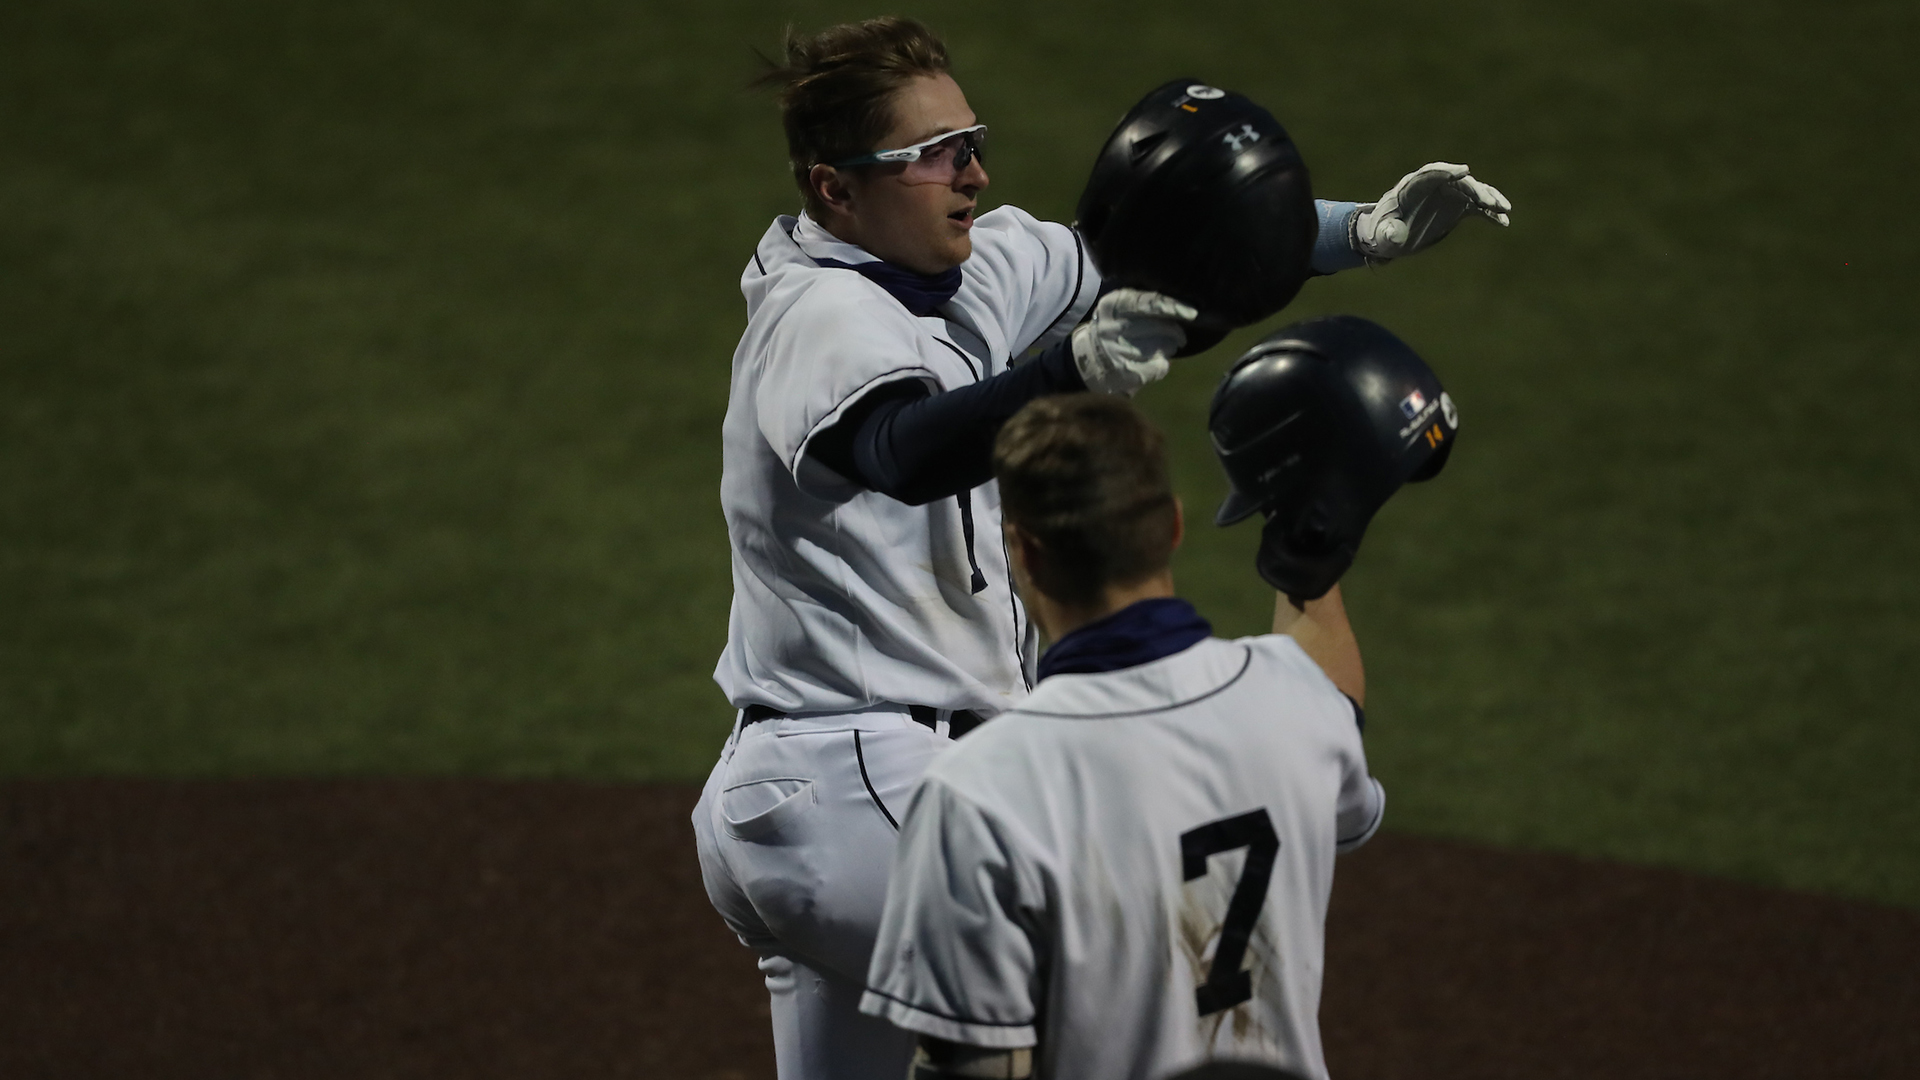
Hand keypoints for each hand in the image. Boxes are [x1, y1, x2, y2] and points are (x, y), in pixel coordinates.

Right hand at [1070, 288, 1196, 395]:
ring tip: (1163, 349)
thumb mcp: (1119, 309)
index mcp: (1113, 305)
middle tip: (1180, 337)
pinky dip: (1163, 364)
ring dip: (1169, 348)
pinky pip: (1160, 365)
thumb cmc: (1113, 330)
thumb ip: (1143, 304)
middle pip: (1159, 326)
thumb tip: (1180, 308)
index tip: (1190, 313)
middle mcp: (1113, 326)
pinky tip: (1154, 363)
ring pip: (1162, 346)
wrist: (1087, 360)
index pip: (1147, 302)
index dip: (1172, 306)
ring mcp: (1119, 351)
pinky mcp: (1127, 371)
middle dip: (1175, 332)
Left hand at [1352, 162, 1510, 262]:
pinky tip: (1503, 222)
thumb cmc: (1381, 231)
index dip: (1447, 172)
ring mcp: (1448, 195)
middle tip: (1489, 203)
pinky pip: (1478, 207)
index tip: (1465, 171)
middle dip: (1475, 190)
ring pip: (1473, 192)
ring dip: (1489, 199)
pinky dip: (1490, 214)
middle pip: (1458, 182)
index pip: (1431, 173)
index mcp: (1412, 187)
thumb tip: (1394, 235)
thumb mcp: (1382, 235)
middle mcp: (1434, 186)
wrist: (1388, 234)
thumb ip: (1388, 233)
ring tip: (1503, 209)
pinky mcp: (1458, 207)